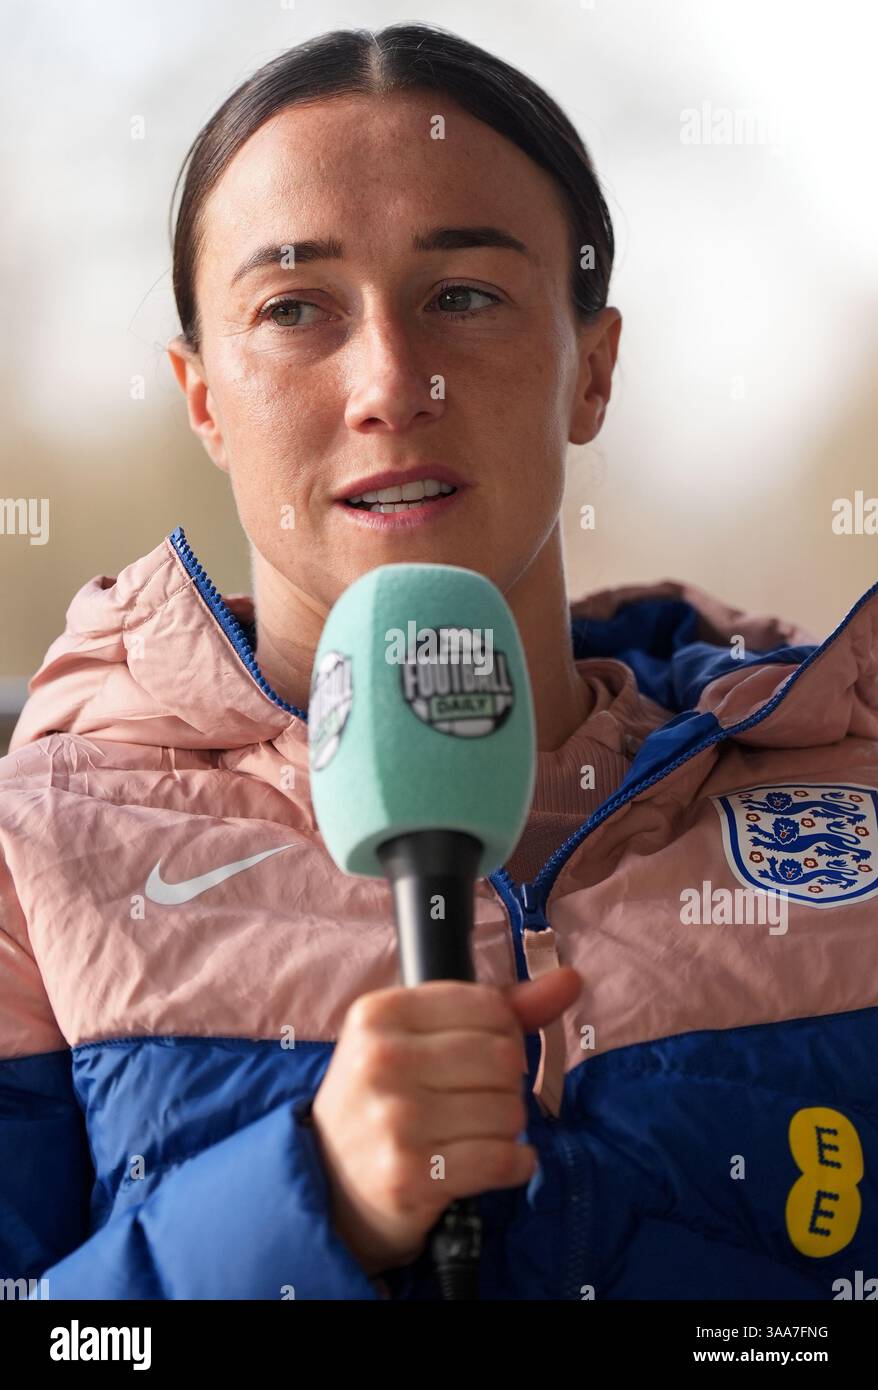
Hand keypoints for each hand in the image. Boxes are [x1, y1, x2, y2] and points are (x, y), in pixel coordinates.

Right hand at [310, 966, 582, 1274]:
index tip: (480, 1053)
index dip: (503, 1032)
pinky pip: (503, 1159)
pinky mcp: (411, 1174)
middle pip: (504, 1057)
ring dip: (507, 1127)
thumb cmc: (384, 1099)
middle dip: (506, 1083)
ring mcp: (395, 1119)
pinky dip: (514, 1163)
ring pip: (509, 1110)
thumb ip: (499, 1007)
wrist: (330, 1183)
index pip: (489, 1006)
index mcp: (380, 1013)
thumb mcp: (418, 1038)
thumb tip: (569, 979)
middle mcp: (382, 1060)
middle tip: (476, 1098)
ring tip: (473, 1131)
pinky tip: (491, 1161)